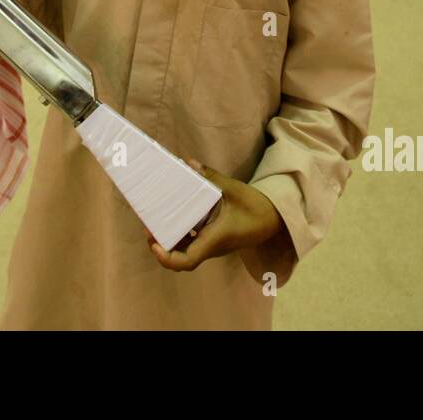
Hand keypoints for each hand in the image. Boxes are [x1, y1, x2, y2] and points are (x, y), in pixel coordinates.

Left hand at [146, 160, 285, 272]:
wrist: (274, 219)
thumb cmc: (255, 207)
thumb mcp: (234, 189)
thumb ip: (211, 176)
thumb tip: (189, 162)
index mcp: (214, 239)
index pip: (186, 261)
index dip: (166, 257)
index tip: (153, 242)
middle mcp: (210, 247)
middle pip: (180, 258)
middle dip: (161, 247)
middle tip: (148, 226)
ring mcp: (212, 245)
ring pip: (184, 251)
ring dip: (168, 241)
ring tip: (155, 221)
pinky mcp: (213, 240)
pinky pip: (192, 243)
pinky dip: (179, 234)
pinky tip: (173, 216)